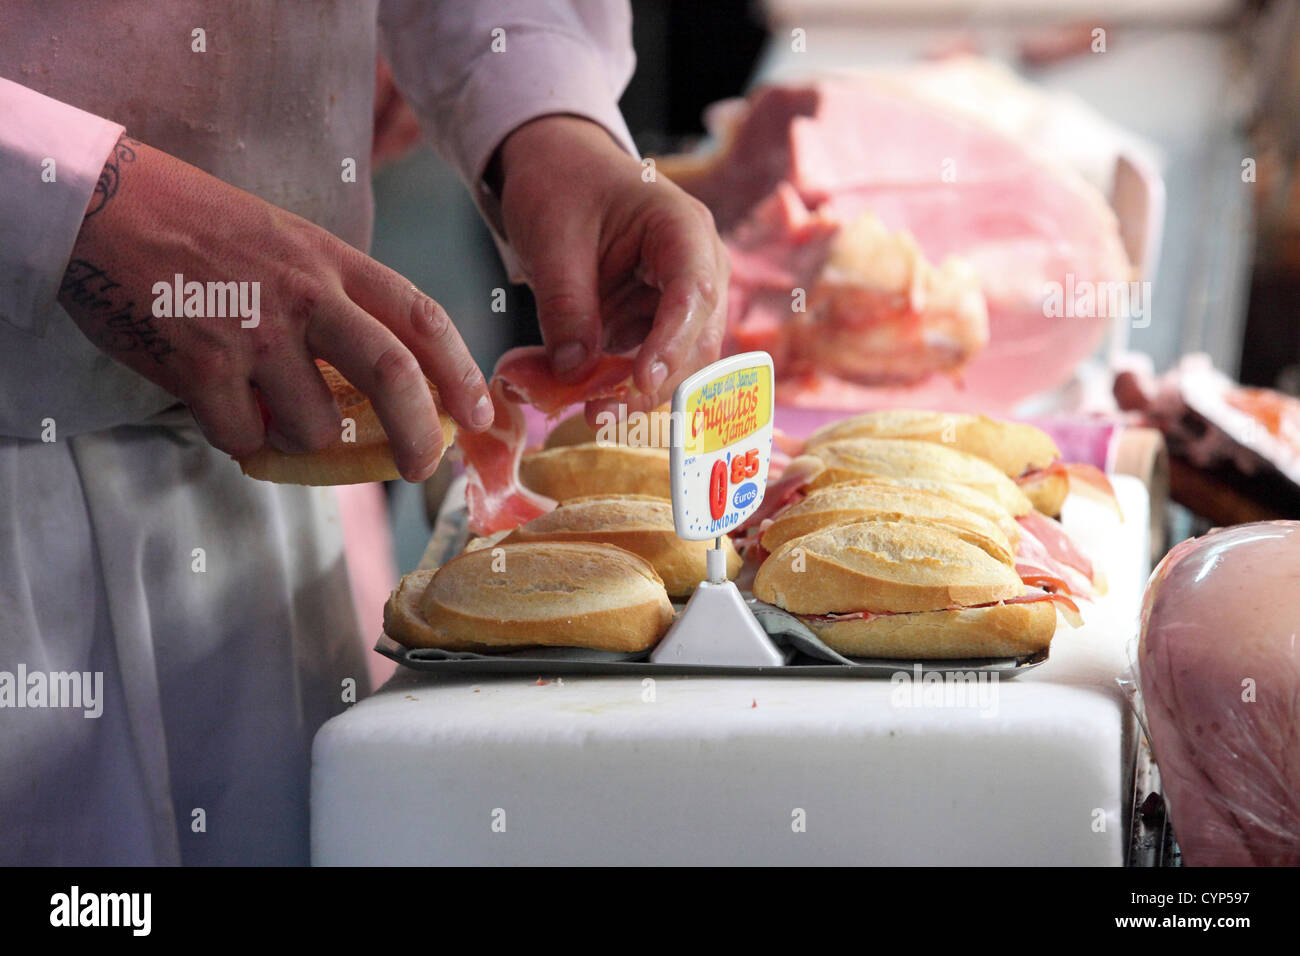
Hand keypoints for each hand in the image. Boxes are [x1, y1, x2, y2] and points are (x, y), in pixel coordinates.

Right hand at [58, 134, 491, 480]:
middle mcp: (305, 295)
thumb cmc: (205, 229)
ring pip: (314, 425)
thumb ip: (339, 302)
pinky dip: (240, 438)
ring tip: (270, 409)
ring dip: (301, 438)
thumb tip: (386, 383)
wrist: (106, 206)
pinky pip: (243, 437)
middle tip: (419, 466)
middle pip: (392, 374)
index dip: (461, 372)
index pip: (421, 318)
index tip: (479, 414)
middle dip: (419, 433)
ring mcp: (253, 331)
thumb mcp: (292, 244)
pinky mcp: (201, 366)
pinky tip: (220, 406)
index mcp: (334, 262)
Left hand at [495, 115, 727, 419]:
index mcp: (682, 229)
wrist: (557, 167)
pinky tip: (583, 400)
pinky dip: (617, 385)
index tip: (641, 381)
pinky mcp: (654, 322)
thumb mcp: (552, 240)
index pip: (695, 291)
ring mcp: (680, 299)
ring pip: (678, 362)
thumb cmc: (561, 184)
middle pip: (697, 339)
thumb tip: (574, 373)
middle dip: (655, 383)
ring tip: (590, 415)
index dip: (673, 342)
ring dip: (635, 393)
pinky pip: (646, 363)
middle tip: (603, 414)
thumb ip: (565, 307)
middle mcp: (698, 268)